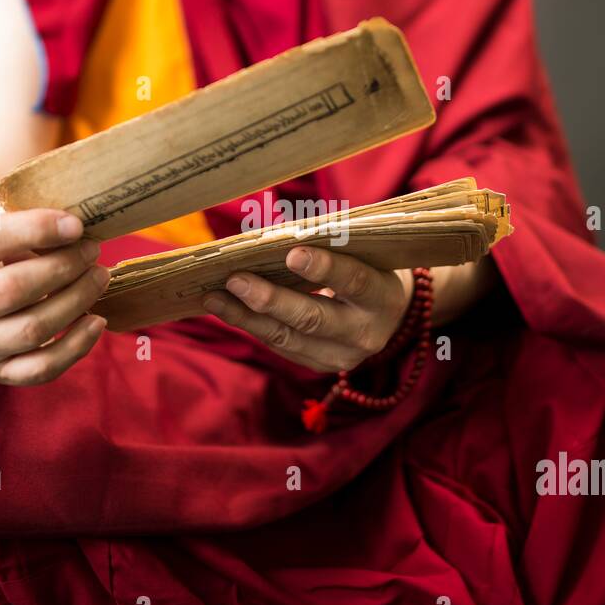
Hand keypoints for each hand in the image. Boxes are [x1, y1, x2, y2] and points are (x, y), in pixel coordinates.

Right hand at [0, 208, 109, 384]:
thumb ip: (29, 227)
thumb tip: (78, 232)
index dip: (37, 229)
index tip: (76, 225)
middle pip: (12, 289)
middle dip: (63, 268)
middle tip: (92, 250)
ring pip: (33, 329)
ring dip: (76, 300)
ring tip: (99, 277)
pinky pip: (42, 367)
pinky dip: (77, 345)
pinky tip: (96, 320)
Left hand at [201, 246, 411, 372]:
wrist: (389, 313)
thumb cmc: (369, 267)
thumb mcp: (363, 253)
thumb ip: (329, 245)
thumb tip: (274, 239)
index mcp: (383, 297)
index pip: (354, 281)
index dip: (324, 269)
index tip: (292, 253)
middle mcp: (366, 333)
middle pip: (313, 318)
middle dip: (270, 299)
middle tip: (235, 280)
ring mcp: (342, 357)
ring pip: (287, 337)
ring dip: (246, 316)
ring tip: (215, 296)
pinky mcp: (319, 365)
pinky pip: (280, 345)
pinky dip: (251, 325)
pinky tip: (226, 308)